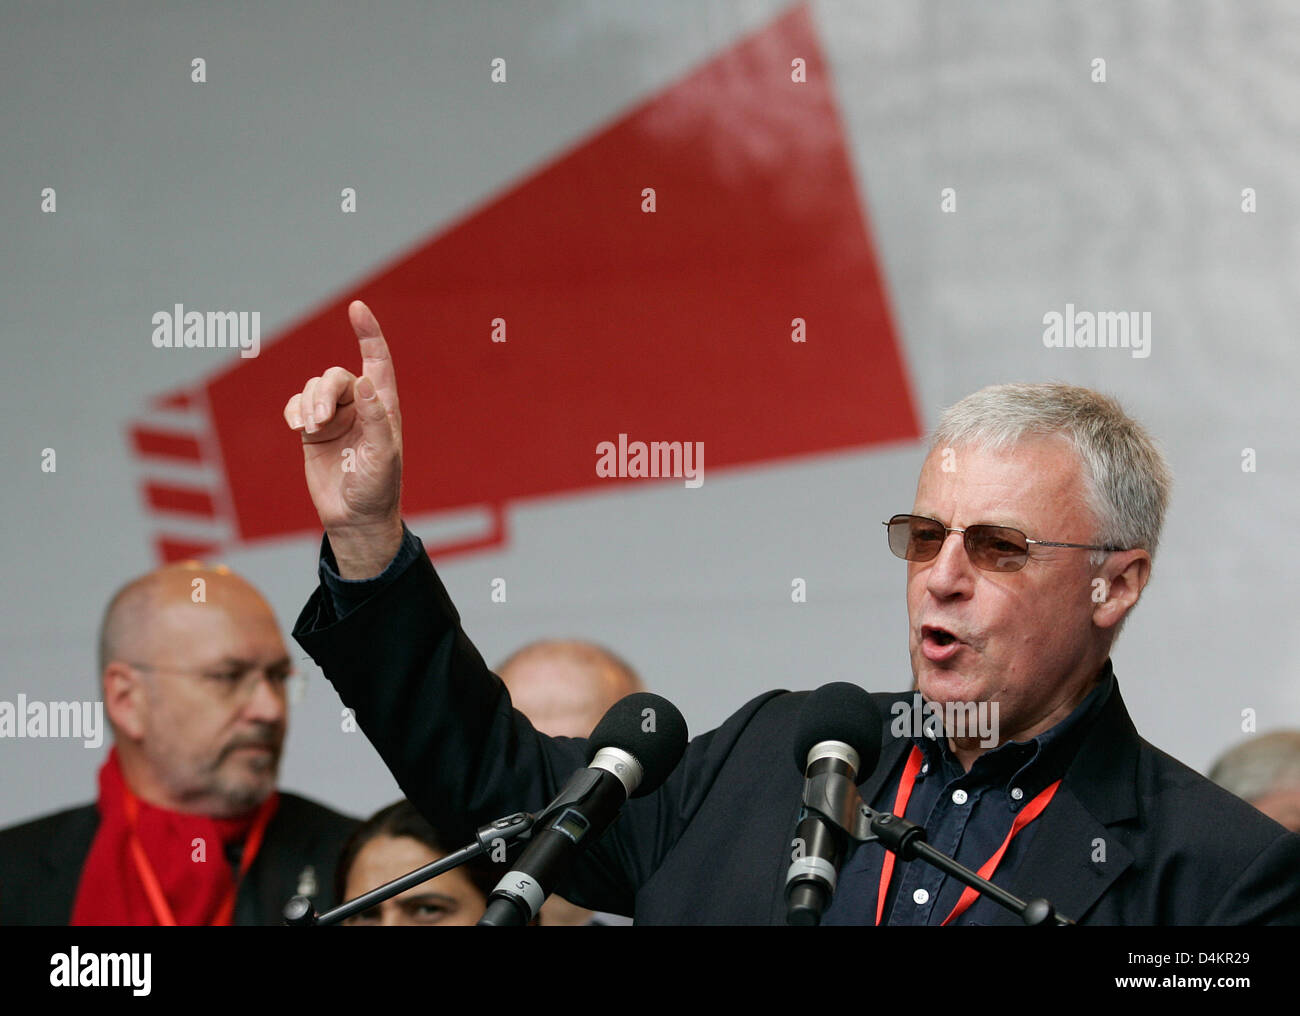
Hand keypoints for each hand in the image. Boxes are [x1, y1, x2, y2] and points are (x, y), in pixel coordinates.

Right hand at [283, 300, 403, 577]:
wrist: (355, 518)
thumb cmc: (377, 489)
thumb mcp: (383, 456)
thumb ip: (376, 419)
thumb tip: (366, 382)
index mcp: (383, 406)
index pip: (377, 360)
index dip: (368, 333)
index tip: (357, 308)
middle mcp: (360, 406)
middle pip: (335, 376)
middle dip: (323, 392)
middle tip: (318, 422)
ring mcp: (335, 417)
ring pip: (313, 389)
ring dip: (307, 404)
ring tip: (309, 430)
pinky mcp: (313, 431)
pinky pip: (296, 406)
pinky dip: (293, 410)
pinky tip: (297, 427)